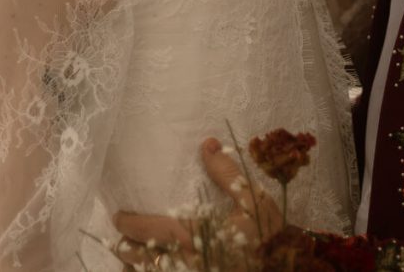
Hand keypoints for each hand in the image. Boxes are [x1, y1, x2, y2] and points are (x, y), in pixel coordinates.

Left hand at [111, 138, 281, 266]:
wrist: (283, 267)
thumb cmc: (266, 236)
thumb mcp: (252, 199)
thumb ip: (226, 173)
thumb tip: (207, 143)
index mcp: (189, 235)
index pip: (144, 229)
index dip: (126, 223)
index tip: (119, 215)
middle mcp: (180, 262)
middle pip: (135, 257)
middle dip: (124, 244)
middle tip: (122, 233)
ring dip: (134, 263)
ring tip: (131, 252)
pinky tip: (153, 267)